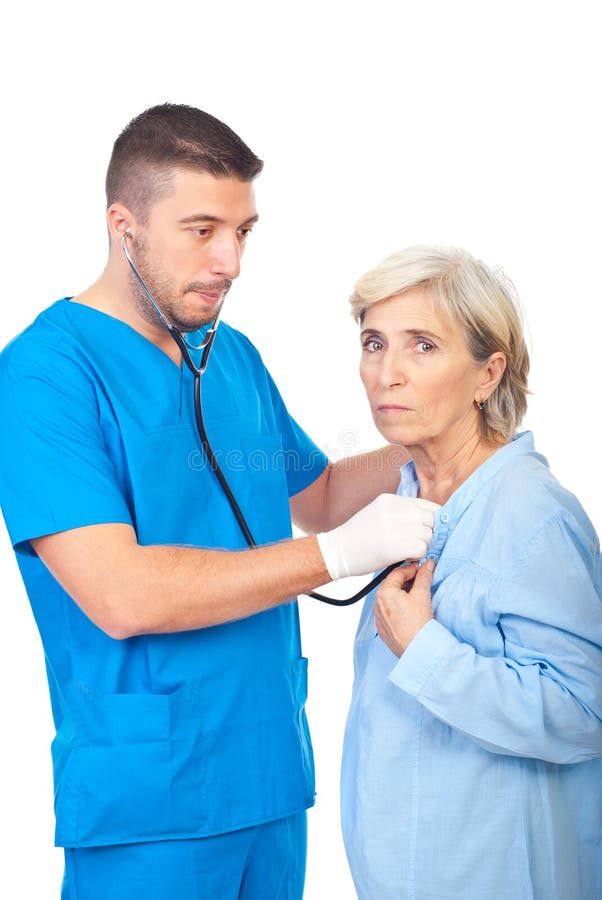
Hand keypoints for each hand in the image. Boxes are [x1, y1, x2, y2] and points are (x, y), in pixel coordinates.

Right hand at [316, 494, 438, 579]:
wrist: (337, 551)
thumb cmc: (359, 536)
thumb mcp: (379, 513)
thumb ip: (402, 512)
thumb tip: (429, 520)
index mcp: (390, 500)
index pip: (427, 505)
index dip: (434, 519)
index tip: (431, 529)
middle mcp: (393, 510)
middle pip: (431, 520)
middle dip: (429, 533)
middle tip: (418, 543)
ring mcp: (394, 527)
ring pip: (428, 535)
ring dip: (423, 546)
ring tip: (408, 551)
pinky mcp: (394, 546)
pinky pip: (421, 549)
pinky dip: (417, 556)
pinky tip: (406, 557)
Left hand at [375, 558, 435, 655]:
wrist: (418, 649)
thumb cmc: (418, 624)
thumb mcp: (422, 595)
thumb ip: (424, 576)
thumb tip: (427, 565)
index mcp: (384, 593)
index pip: (397, 573)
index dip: (411, 568)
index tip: (422, 569)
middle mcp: (378, 605)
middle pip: (392, 586)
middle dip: (407, 581)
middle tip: (421, 580)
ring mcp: (380, 619)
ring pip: (391, 600)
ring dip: (403, 594)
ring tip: (418, 596)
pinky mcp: (384, 630)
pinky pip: (390, 613)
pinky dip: (399, 608)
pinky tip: (411, 612)